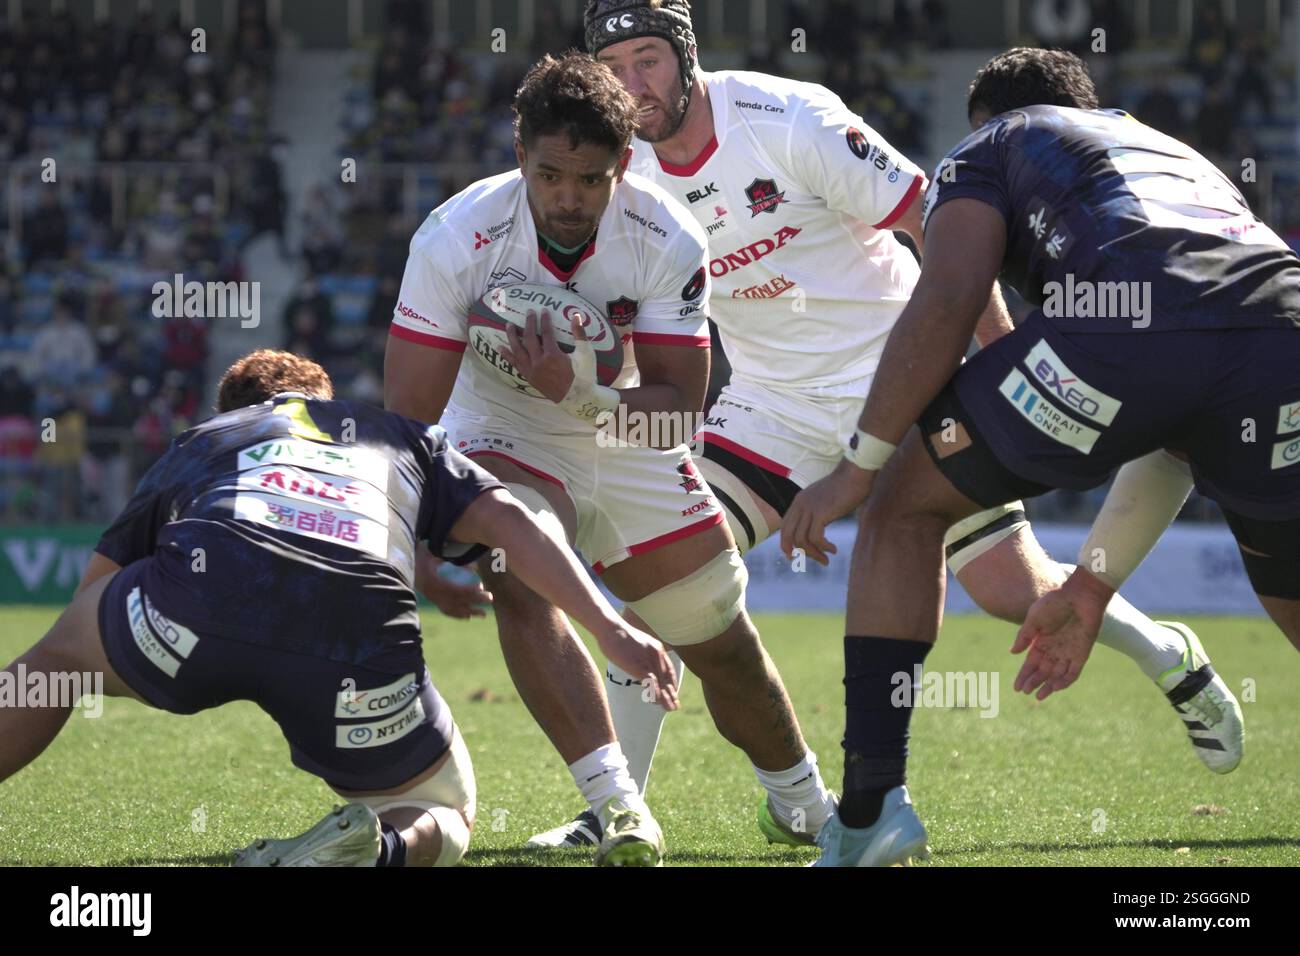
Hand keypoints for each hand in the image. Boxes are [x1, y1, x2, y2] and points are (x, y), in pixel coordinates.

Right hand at [414, 545, 492, 618]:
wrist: (399, 560)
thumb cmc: (419, 552)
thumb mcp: (433, 551)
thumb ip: (453, 558)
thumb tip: (474, 565)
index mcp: (432, 582)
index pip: (456, 591)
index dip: (471, 593)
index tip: (484, 591)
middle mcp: (431, 593)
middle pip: (456, 601)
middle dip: (474, 602)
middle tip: (490, 600)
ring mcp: (429, 597)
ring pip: (451, 609)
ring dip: (468, 612)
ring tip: (483, 615)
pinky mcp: (429, 598)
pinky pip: (444, 609)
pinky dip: (456, 614)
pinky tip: (467, 617)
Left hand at [500, 310, 577, 402]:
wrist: (577, 399)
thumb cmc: (584, 376)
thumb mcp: (585, 354)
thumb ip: (580, 334)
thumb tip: (576, 315)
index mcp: (553, 355)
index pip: (546, 333)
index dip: (544, 320)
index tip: (543, 311)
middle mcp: (539, 362)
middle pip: (529, 338)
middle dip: (528, 324)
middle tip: (528, 312)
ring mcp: (532, 370)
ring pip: (518, 351)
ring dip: (512, 337)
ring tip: (509, 326)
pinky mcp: (529, 377)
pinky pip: (515, 364)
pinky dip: (507, 356)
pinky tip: (500, 348)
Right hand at [594, 623, 679, 711]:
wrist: (610, 628)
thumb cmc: (618, 635)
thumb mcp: (637, 643)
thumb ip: (643, 652)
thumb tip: (640, 662)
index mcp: (657, 649)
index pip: (668, 670)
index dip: (672, 683)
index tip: (673, 693)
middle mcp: (656, 654)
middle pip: (667, 678)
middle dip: (671, 693)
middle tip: (675, 706)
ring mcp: (648, 660)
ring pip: (661, 682)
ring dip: (665, 697)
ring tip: (669, 708)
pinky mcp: (638, 665)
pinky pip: (650, 682)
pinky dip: (654, 693)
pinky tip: (655, 702)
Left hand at [780, 459, 874, 564]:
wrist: (856, 473)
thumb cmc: (846, 487)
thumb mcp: (825, 501)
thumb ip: (818, 514)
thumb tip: (817, 534)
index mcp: (799, 501)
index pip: (785, 527)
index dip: (787, 544)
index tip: (795, 555)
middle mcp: (800, 505)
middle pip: (787, 535)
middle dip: (793, 552)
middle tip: (803, 562)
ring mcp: (810, 508)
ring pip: (802, 540)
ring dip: (814, 554)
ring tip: (826, 560)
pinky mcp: (821, 512)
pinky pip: (816, 538)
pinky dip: (823, 547)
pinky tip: (833, 550)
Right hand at [1011, 570, 1110, 698]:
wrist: (1080, 596)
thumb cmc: (1055, 602)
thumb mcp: (1034, 618)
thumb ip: (1025, 636)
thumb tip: (1013, 653)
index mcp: (1041, 641)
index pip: (1031, 663)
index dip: (1024, 675)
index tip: (1016, 688)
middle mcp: (1055, 650)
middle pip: (1043, 671)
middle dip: (1033, 682)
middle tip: (1025, 692)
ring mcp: (1068, 653)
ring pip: (1057, 675)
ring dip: (1048, 686)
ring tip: (1039, 696)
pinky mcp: (1082, 654)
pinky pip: (1073, 672)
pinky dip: (1065, 681)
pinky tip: (1055, 687)